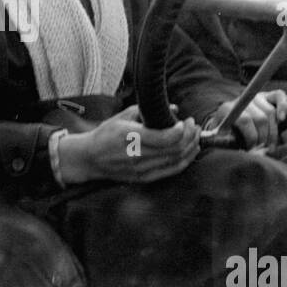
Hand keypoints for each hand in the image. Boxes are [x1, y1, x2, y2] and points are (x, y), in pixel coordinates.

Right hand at [58, 105, 201, 184]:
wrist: (90, 158)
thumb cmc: (105, 134)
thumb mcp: (123, 116)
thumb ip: (148, 110)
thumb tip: (174, 107)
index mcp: (131, 137)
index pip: (167, 137)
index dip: (182, 129)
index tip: (185, 121)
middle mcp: (137, 155)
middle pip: (175, 149)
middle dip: (190, 136)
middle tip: (194, 126)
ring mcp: (141, 169)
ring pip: (176, 161)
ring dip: (190, 148)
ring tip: (196, 137)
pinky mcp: (144, 178)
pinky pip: (171, 171)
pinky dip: (185, 161)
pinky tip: (191, 152)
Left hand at [209, 90, 286, 148]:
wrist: (229, 121)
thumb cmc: (227, 133)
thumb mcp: (222, 139)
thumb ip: (228, 143)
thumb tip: (243, 151)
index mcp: (228, 108)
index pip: (245, 120)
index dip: (251, 137)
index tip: (252, 149)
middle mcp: (243, 99)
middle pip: (260, 118)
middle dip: (263, 137)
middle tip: (261, 148)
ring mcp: (256, 96)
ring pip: (270, 112)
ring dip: (272, 132)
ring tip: (269, 145)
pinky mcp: (268, 95)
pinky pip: (279, 95)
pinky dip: (283, 106)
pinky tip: (282, 119)